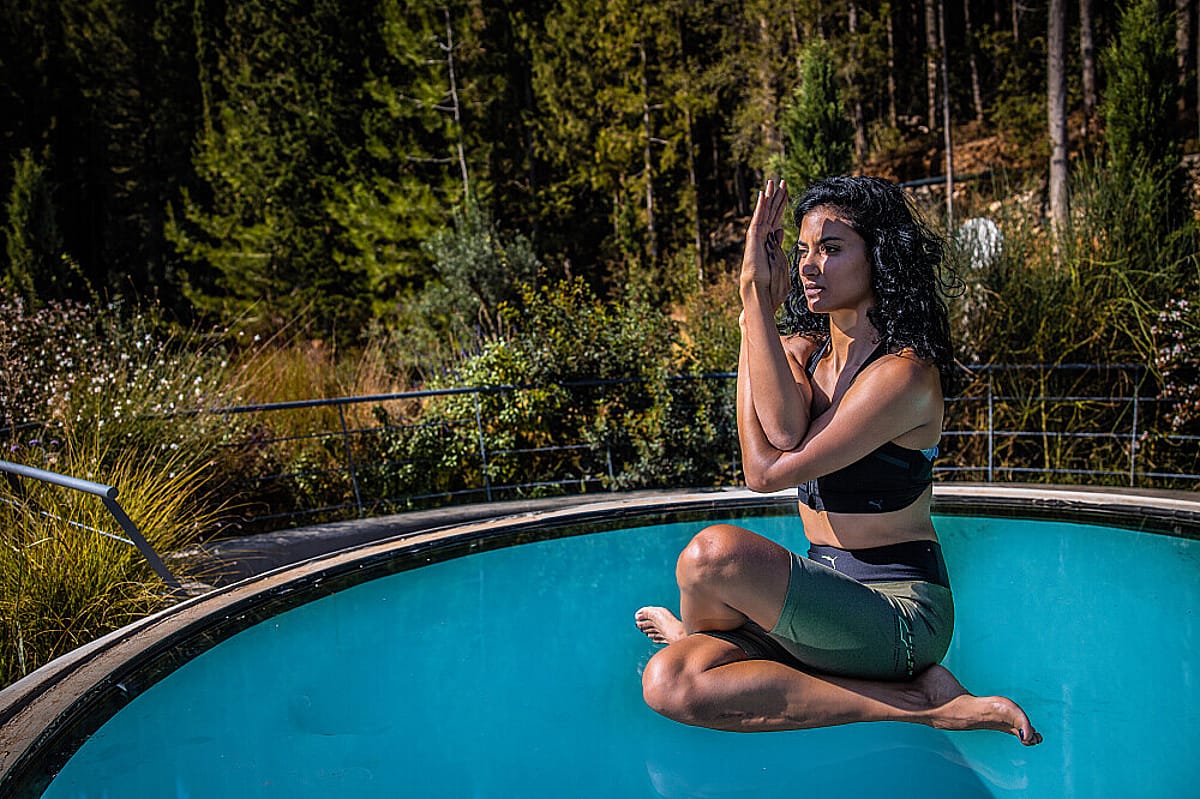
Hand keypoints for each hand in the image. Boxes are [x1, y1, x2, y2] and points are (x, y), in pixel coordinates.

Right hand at [740, 179, 790, 312]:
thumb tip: (780, 230)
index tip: (786, 194)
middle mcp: (762, 237)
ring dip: (769, 197)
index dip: (781, 206)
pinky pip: (758, 218)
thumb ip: (779, 245)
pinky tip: (764, 194)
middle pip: (771, 212)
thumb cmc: (770, 284)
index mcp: (770, 242)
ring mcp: (757, 236)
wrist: (760, 292)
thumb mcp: (780, 261)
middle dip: (776, 197)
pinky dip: (761, 206)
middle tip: (781, 182)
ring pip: (764, 212)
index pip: (777, 219)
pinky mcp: (753, 238)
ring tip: (772, 182)